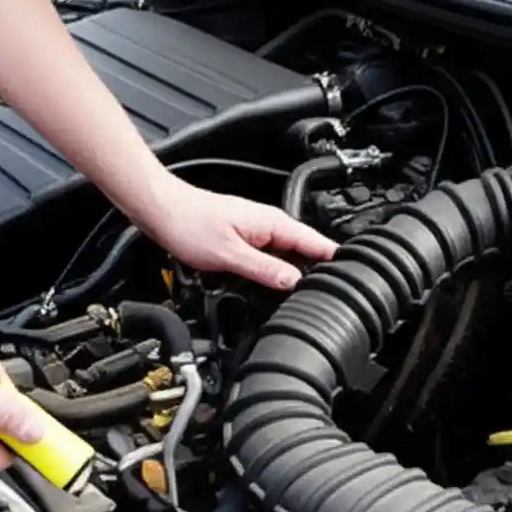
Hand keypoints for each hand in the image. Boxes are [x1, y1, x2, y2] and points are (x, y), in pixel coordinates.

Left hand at [136, 178, 337, 290]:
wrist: (162, 211)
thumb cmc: (188, 224)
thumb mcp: (230, 255)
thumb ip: (264, 270)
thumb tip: (295, 283)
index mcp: (273, 224)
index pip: (316, 243)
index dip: (335, 261)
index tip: (350, 279)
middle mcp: (269, 225)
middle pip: (304, 252)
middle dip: (314, 273)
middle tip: (322, 300)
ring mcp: (257, 231)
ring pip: (286, 257)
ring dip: (292, 274)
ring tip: (299, 298)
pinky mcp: (244, 239)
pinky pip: (269, 257)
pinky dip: (273, 271)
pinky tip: (270, 286)